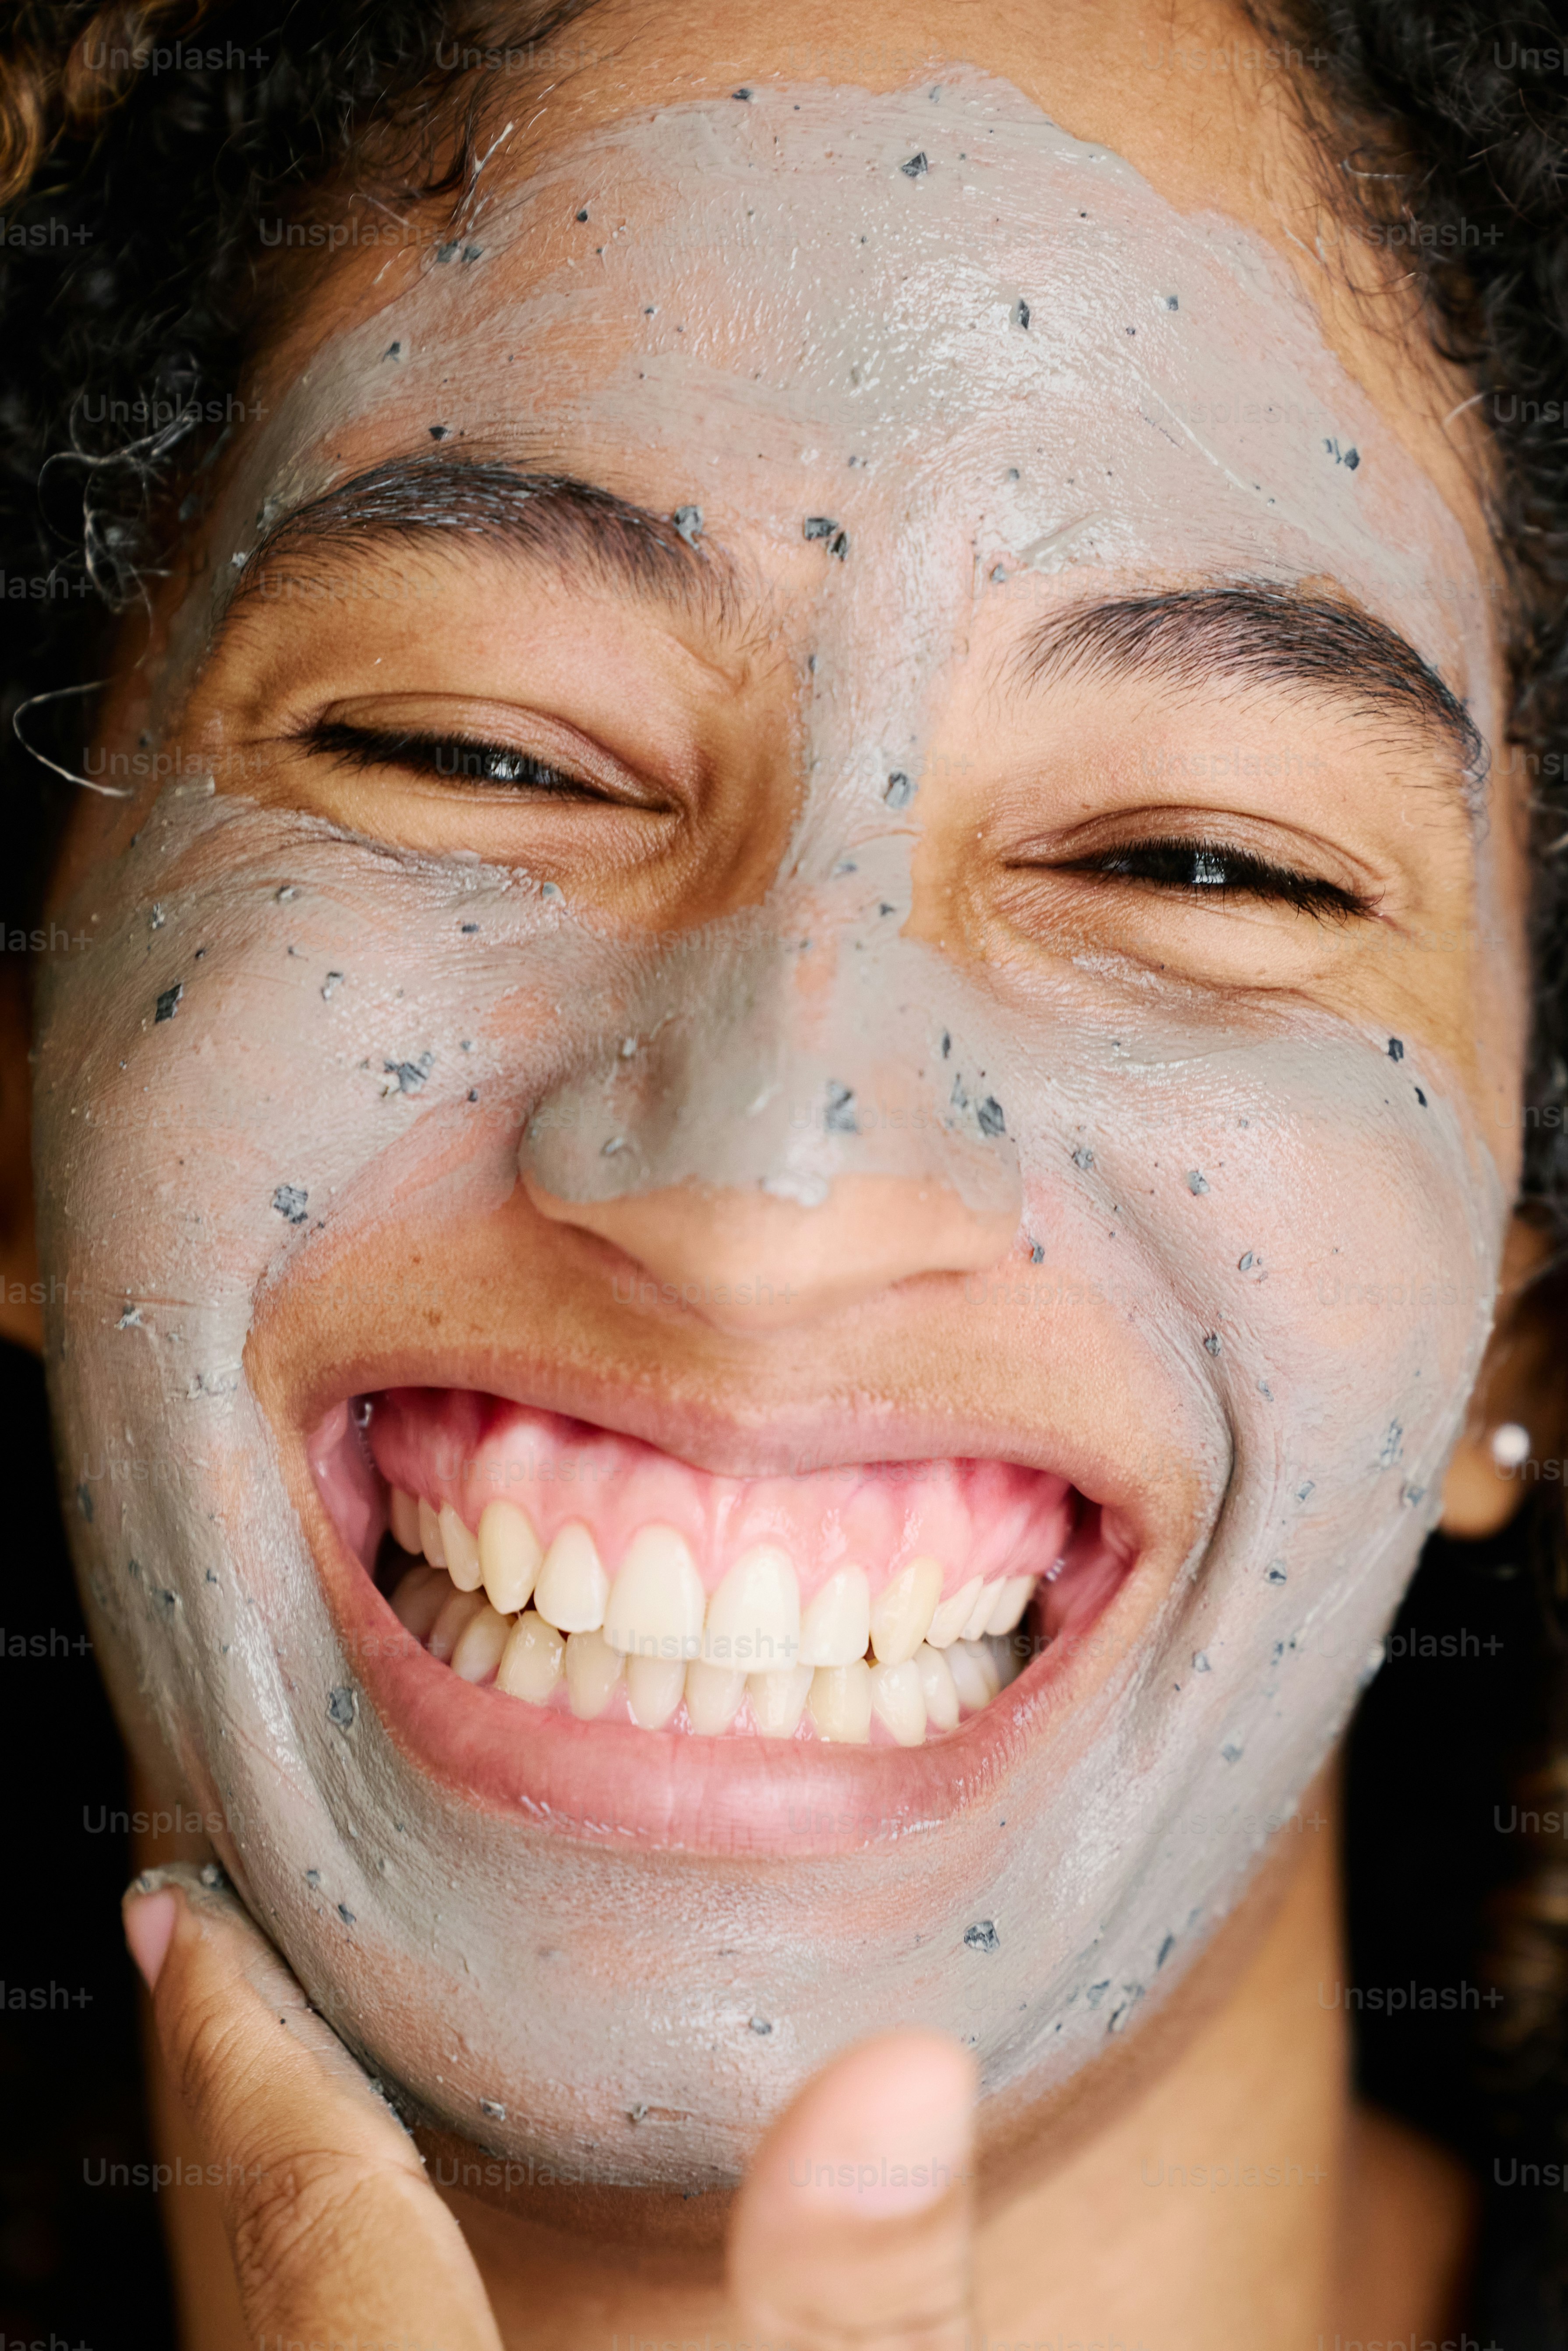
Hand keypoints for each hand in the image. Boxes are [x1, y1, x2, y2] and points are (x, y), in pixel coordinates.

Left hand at [125, 1866, 976, 2350]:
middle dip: (227, 2086)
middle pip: (252, 2256)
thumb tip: (903, 2078)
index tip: (185, 1915)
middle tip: (195, 1954)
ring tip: (274, 2074)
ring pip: (264, 2323)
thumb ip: (870, 2303)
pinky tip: (369, 2249)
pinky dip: (312, 2274)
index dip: (246, 2040)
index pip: (309, 2195)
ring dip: (272, 2188)